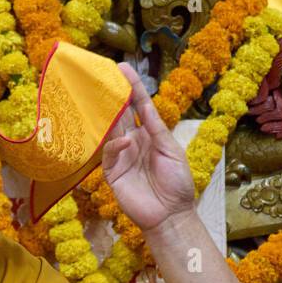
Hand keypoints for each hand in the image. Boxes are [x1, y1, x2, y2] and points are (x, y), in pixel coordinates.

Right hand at [101, 64, 196, 232]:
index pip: (138, 106)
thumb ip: (156, 129)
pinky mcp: (112, 173)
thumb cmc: (177, 183)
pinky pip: (108, 154)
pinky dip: (114, 146)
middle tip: (104, 76)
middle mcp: (132, 142)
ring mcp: (121, 157)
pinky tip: (124, 141)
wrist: (171, 214)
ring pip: (110, 131)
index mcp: (148, 134)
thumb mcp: (171, 150)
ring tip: (106, 99)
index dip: (131, 88)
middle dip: (113, 96)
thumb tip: (146, 104)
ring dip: (109, 116)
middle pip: (120, 115)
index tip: (123, 68)